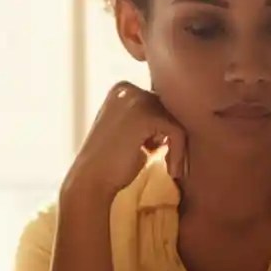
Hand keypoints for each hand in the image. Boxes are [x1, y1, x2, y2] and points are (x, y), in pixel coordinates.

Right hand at [63, 82, 186, 200]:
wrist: (92, 181)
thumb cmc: (111, 163)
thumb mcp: (131, 133)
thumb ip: (149, 121)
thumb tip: (179, 119)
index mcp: (122, 89)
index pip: (159, 103)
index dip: (166, 130)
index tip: (166, 153)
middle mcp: (128, 89)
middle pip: (169, 108)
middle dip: (173, 136)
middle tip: (174, 162)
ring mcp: (135, 99)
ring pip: (175, 119)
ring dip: (179, 146)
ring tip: (173, 168)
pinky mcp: (145, 115)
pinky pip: (176, 130)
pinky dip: (178, 152)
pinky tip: (172, 171)